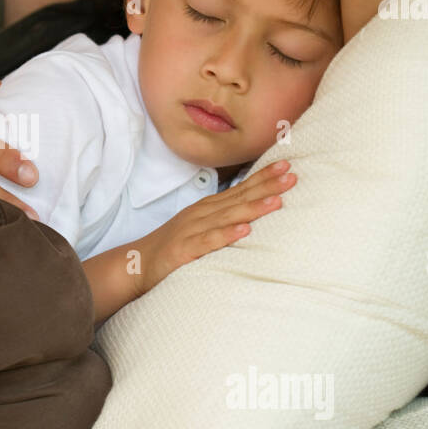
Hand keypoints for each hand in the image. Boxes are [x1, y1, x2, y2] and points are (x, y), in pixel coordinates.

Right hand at [130, 160, 295, 296]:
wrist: (136, 263)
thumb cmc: (174, 245)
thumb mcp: (201, 226)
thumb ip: (224, 217)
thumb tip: (253, 210)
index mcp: (207, 208)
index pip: (240, 189)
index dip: (263, 177)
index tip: (286, 165)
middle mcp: (201, 214)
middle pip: (238, 198)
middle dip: (266, 186)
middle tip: (291, 175)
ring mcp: (191, 230)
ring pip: (226, 217)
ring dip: (252, 208)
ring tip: (276, 201)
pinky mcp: (183, 250)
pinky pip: (207, 242)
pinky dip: (226, 235)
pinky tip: (244, 231)